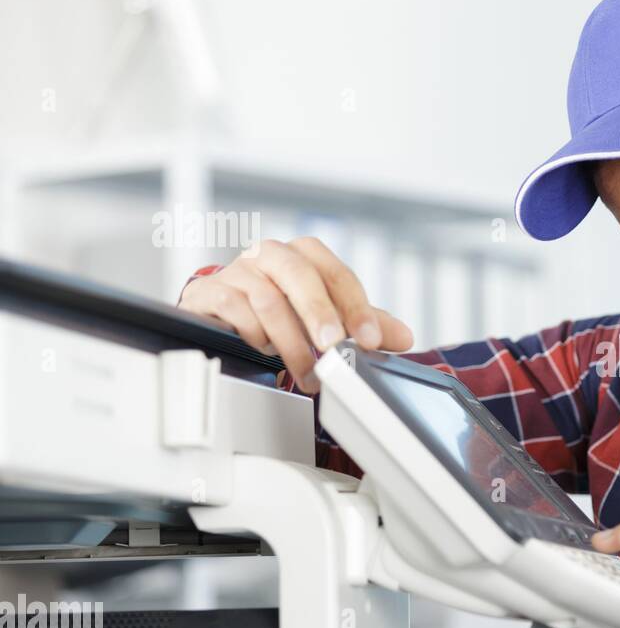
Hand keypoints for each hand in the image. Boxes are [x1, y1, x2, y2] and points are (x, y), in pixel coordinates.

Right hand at [178, 237, 413, 391]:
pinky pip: (233, 308)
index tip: (370, 340)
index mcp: (304, 255)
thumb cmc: (281, 308)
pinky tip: (264, 349)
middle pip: (300, 276)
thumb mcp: (328, 316)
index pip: (337, 274)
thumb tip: (403, 337)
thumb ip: (366, 324)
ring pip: (267, 299)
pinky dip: (253, 333)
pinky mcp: (209, 291)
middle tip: (333, 350)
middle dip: (321, 316)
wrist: (224, 311)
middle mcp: (270, 254)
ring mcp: (237, 270)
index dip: (356, 308)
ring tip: (307, 373)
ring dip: (292, 344)